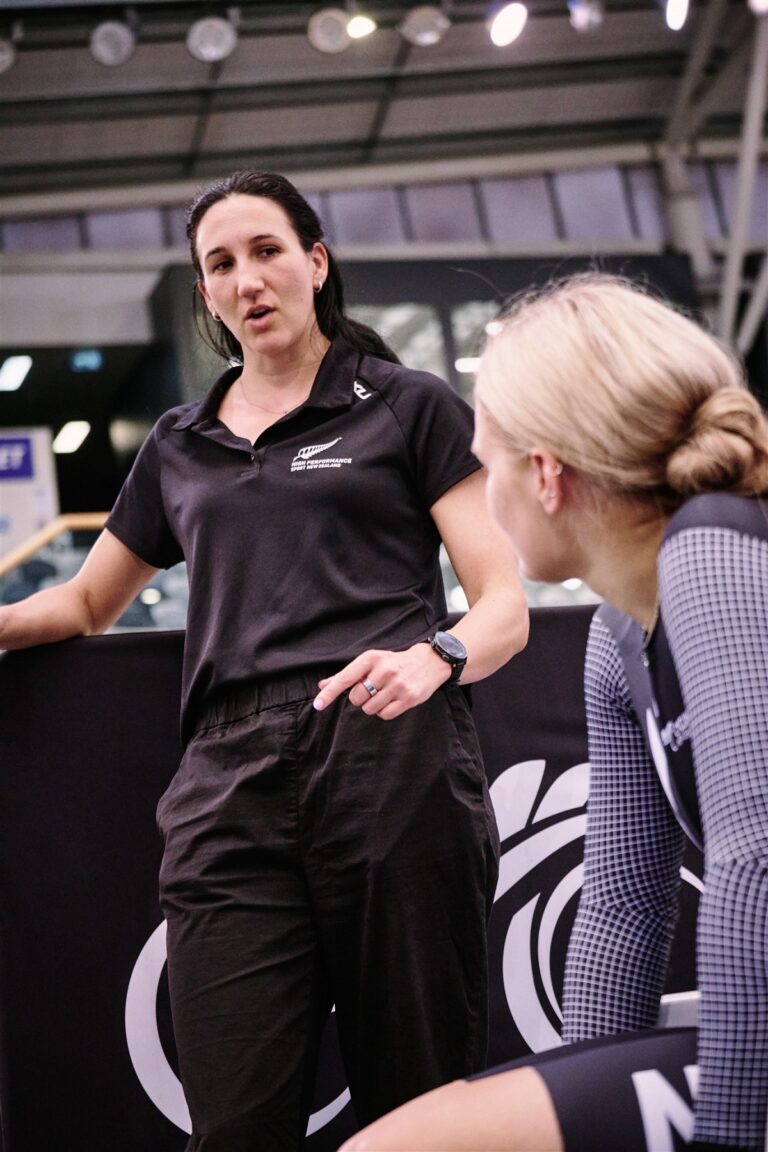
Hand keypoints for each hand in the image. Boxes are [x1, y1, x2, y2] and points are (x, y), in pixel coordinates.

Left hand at [313, 643, 450, 719]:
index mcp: (371, 658)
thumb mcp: (371, 662)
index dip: (330, 693)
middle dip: (361, 698)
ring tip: (385, 693)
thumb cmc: (394, 662)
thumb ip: (347, 675)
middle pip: (356, 698)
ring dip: (373, 705)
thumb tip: (322, 685)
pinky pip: (384, 715)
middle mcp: (384, 670)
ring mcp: (397, 685)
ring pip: (370, 708)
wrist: (430, 661)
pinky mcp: (409, 698)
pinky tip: (393, 700)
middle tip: (373, 689)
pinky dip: (384, 711)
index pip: (345, 678)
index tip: (318, 704)